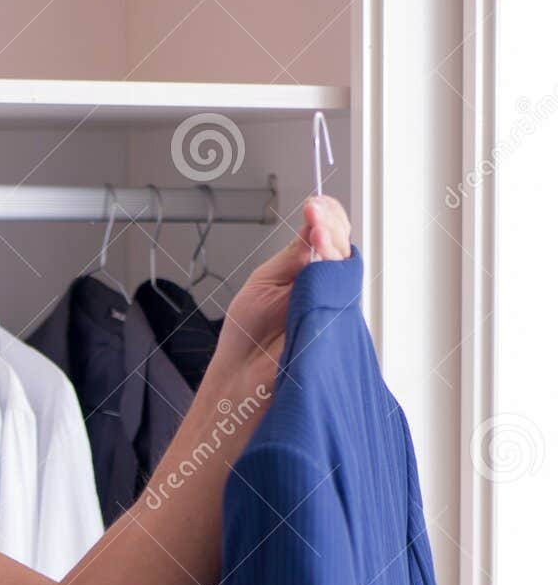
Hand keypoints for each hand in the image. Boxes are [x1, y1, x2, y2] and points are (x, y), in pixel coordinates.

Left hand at [212, 194, 352, 395]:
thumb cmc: (246, 339)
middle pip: (340, 243)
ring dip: (330, 240)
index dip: (324, 216)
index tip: (313, 205)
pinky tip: (320, 256)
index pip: (325, 234)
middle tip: (314, 214)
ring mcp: (333, 303)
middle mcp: (323, 284)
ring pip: (345, 263)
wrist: (240, 379)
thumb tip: (314, 224)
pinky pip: (343, 291)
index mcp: (304, 271)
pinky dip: (332, 270)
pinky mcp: (338, 324)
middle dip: (328, 223)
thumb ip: (293, 256)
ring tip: (315, 230)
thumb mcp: (264, 284)